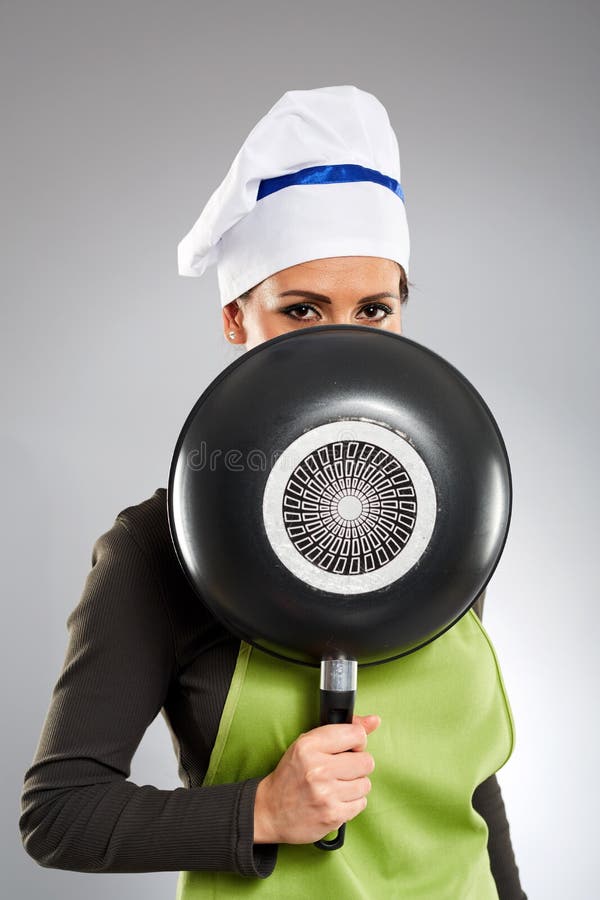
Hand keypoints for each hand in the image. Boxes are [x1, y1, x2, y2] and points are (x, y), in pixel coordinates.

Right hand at [253, 714, 379, 843]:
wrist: (270, 810)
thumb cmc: (291, 774)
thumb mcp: (308, 743)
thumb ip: (343, 730)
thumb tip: (375, 720)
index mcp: (309, 745)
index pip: (356, 734)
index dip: (357, 741)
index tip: (350, 748)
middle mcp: (318, 769)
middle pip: (366, 761)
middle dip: (358, 765)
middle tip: (343, 769)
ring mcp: (326, 794)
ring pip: (366, 784)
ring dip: (355, 785)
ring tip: (337, 786)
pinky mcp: (332, 816)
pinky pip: (361, 803)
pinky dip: (352, 802)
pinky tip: (336, 800)